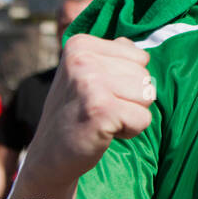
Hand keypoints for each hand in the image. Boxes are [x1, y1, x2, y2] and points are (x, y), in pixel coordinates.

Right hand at [24, 35, 155, 191]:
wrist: (49, 157)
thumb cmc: (77, 113)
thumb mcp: (87, 74)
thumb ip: (112, 55)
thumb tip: (133, 41)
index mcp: (80, 44)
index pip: (140, 57)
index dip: (127, 81)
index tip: (98, 93)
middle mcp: (82, 58)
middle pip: (145, 76)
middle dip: (130, 99)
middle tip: (99, 110)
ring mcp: (90, 82)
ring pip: (148, 96)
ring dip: (131, 114)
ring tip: (102, 119)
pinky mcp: (100, 109)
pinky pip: (143, 119)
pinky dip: (130, 131)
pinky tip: (104, 132)